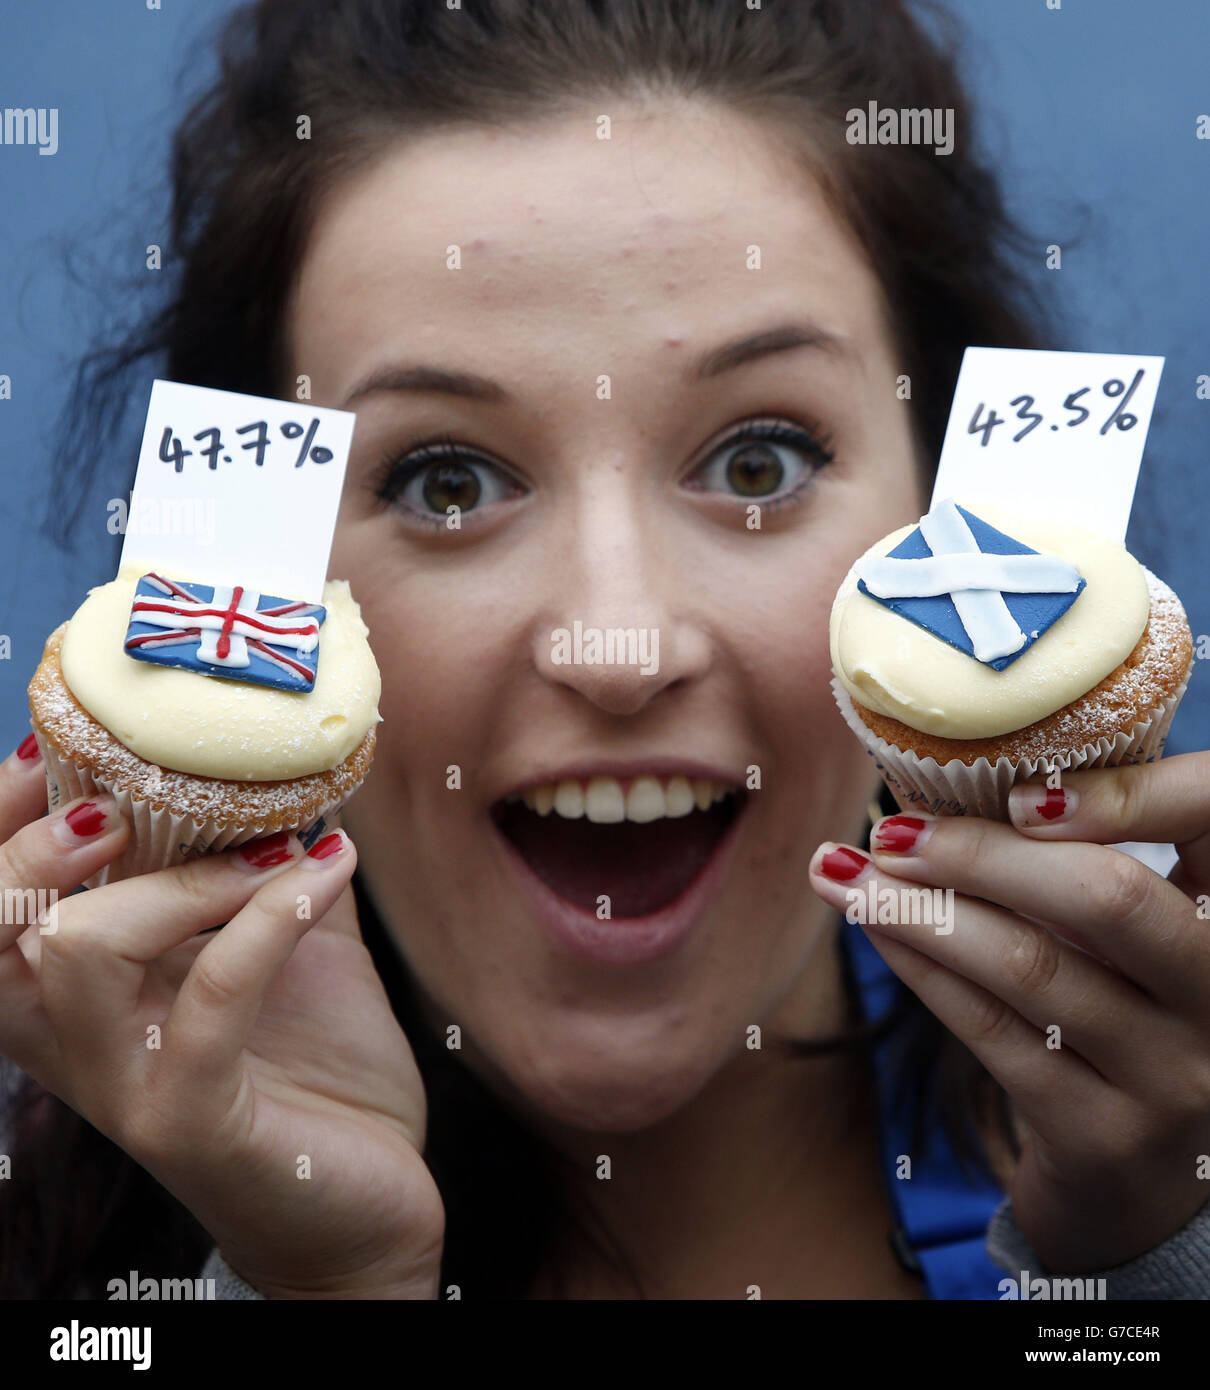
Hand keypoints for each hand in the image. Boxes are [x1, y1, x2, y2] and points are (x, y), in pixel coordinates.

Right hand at [0, 737, 443, 1298]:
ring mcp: (127, 1087)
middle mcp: (79, 1042)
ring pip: (80, 952)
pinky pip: (208, 1002)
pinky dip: (268, 921)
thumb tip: (295, 772)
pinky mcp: (192, 1123)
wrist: (370, 1202)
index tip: (46, 748)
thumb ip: (269, 868)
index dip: (0, 826)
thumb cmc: (322, 1070)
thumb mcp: (292, 946)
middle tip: (121, 803)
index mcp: (85, 995)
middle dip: (38, 848)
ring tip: (271, 848)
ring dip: (181, 879)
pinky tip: (325, 876)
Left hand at [809, 753, 1209, 1275]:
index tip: (1021, 790)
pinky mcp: (1102, 1137)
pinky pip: (990, 1029)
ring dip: (919, 909)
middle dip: (981, 854)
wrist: (1150, 1192)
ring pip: (1030, 966)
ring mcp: (1173, 1078)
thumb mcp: (1140, 941)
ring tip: (843, 873)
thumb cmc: (1128, 1024)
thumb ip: (1095, 864)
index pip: (1209, 818)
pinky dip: (920, 966)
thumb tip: (963, 783)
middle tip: (891, 831)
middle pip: (1107, 898)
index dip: (1126, 793)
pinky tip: (872, 928)